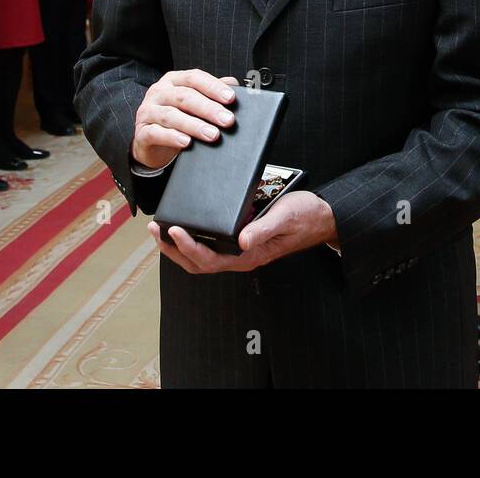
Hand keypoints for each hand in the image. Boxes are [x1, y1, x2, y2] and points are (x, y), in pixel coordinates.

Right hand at [131, 69, 239, 170]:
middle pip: (184, 97)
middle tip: (227, 120)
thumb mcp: (194, 104)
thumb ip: (212, 92)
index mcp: (173, 81)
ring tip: (213, 134)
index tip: (231, 98)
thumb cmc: (177, 118)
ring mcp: (148, 111)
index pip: (194, 78)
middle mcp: (159, 92)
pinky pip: (156, 133)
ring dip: (194, 125)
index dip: (213, 87)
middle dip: (209, 109)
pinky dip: (172, 137)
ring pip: (171, 115)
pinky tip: (186, 142)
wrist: (152, 143)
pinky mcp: (141, 132)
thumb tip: (234, 84)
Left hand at [149, 190, 337, 274]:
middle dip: (172, 249)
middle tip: (156, 228)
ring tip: (161, 229)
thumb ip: (263, 229)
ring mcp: (240, 251)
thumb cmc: (306, 217)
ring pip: (201, 258)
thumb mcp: (285, 217)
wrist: (322, 218)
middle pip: (198, 263)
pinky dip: (192, 240)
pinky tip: (185, 226)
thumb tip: (241, 240)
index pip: (210, 259)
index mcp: (249, 254)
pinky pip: (211, 247)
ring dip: (178, 247)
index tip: (174, 230)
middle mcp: (241, 257)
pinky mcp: (241, 241)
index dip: (188, 247)